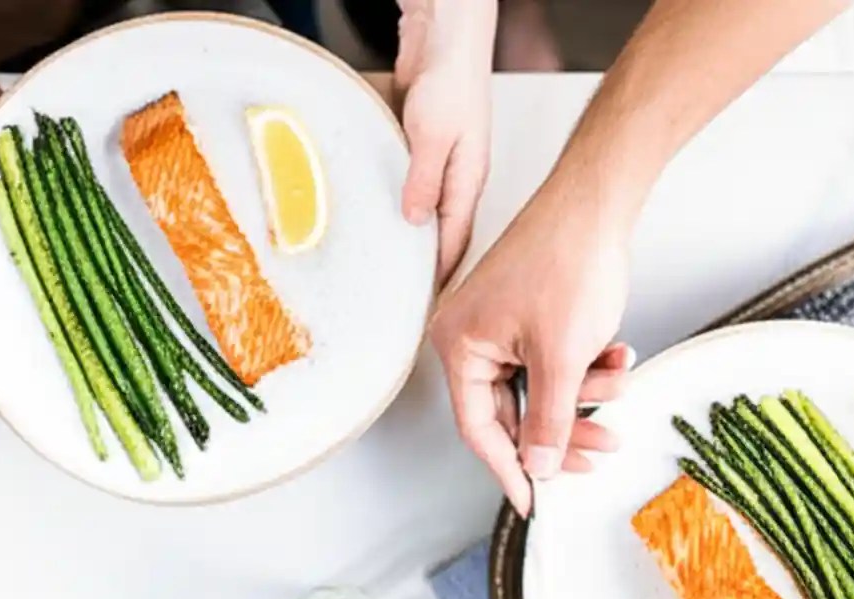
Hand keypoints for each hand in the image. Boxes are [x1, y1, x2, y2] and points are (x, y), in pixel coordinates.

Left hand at [394, 0, 494, 286]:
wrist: (445, 38)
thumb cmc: (451, 79)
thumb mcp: (433, 135)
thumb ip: (424, 180)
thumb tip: (416, 220)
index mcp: (467, 180)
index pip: (454, 240)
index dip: (439, 273)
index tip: (425, 303)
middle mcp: (458, 177)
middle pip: (445, 232)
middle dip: (430, 265)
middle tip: (410, 296)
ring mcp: (442, 163)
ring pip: (428, 211)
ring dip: (414, 237)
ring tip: (396, 267)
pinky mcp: (423, 149)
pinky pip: (413, 187)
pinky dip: (402, 206)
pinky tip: (386, 216)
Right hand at [430, 169, 633, 516]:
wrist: (597, 205)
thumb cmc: (567, 261)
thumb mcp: (562, 357)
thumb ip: (549, 421)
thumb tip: (539, 467)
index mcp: (460, 345)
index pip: (477, 427)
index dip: (509, 469)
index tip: (533, 501)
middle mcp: (472, 338)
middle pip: (515, 412)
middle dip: (566, 427)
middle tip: (601, 448)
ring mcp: (501, 328)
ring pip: (542, 390)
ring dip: (585, 394)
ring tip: (618, 378)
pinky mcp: (529, 319)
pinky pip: (555, 364)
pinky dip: (587, 368)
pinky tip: (615, 355)